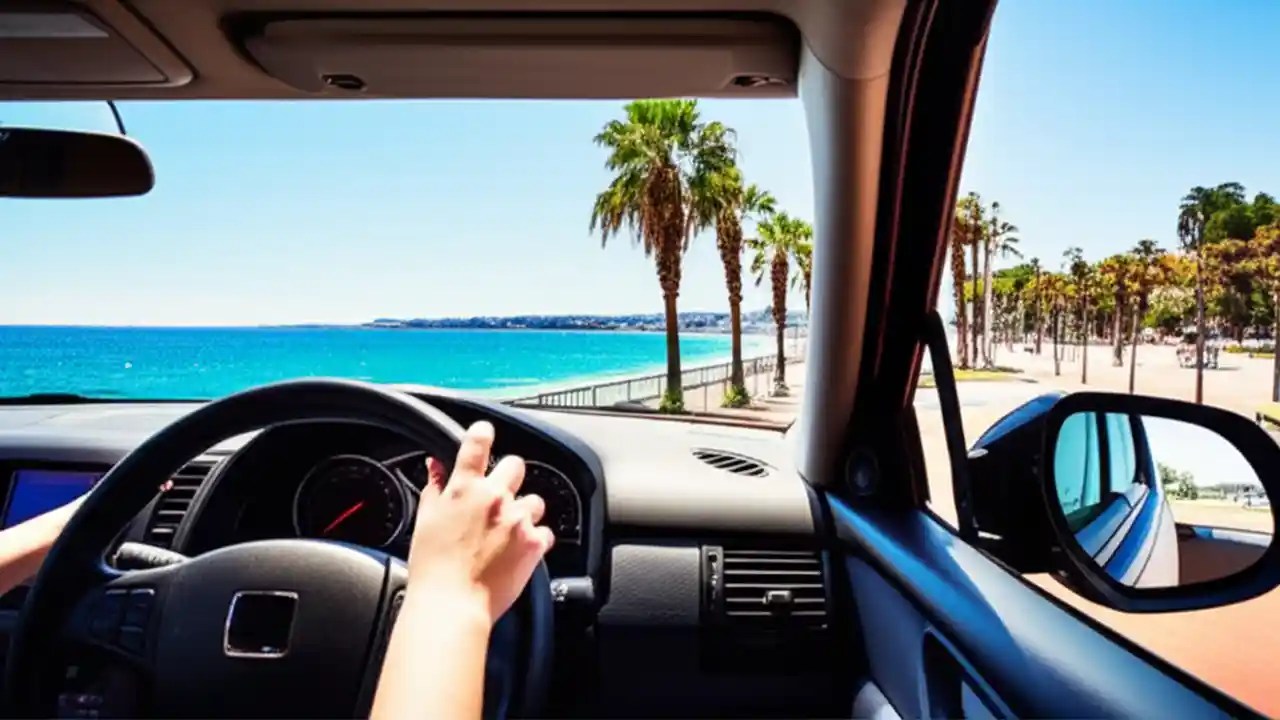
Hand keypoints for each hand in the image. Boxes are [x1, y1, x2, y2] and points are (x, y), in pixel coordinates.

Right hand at [407, 421, 554, 623]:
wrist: (451, 604)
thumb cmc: (433, 568)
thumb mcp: (426, 520)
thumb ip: (435, 487)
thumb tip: (437, 466)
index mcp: (465, 488)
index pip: (477, 443)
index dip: (483, 433)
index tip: (485, 432)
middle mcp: (495, 498)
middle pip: (515, 465)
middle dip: (508, 477)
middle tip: (498, 496)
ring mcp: (517, 519)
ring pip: (534, 499)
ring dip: (524, 510)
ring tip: (508, 530)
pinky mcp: (534, 543)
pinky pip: (545, 532)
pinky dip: (535, 539)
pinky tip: (519, 550)